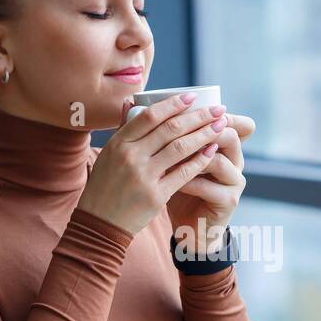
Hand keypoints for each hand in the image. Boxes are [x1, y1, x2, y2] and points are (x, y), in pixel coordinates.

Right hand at [76, 94, 224, 235]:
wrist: (100, 223)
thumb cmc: (105, 186)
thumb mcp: (108, 154)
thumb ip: (123, 128)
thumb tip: (133, 100)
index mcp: (118, 143)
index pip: (150, 115)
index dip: (173, 104)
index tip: (193, 96)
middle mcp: (130, 157)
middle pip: (170, 129)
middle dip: (198, 116)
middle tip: (217, 109)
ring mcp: (143, 176)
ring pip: (180, 148)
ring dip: (204, 134)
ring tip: (220, 126)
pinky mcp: (155, 196)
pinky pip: (183, 173)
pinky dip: (199, 160)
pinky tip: (212, 151)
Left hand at [167, 110, 253, 255]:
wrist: (189, 227)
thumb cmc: (175, 188)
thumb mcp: (167, 157)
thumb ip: (157, 131)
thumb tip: (130, 101)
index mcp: (224, 145)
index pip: (225, 119)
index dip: (206, 110)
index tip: (181, 103)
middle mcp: (234, 159)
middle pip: (227, 134)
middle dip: (199, 127)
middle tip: (174, 124)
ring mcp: (234, 181)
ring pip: (218, 159)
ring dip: (192, 156)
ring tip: (168, 155)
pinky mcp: (228, 201)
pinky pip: (209, 186)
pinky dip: (189, 181)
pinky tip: (170, 179)